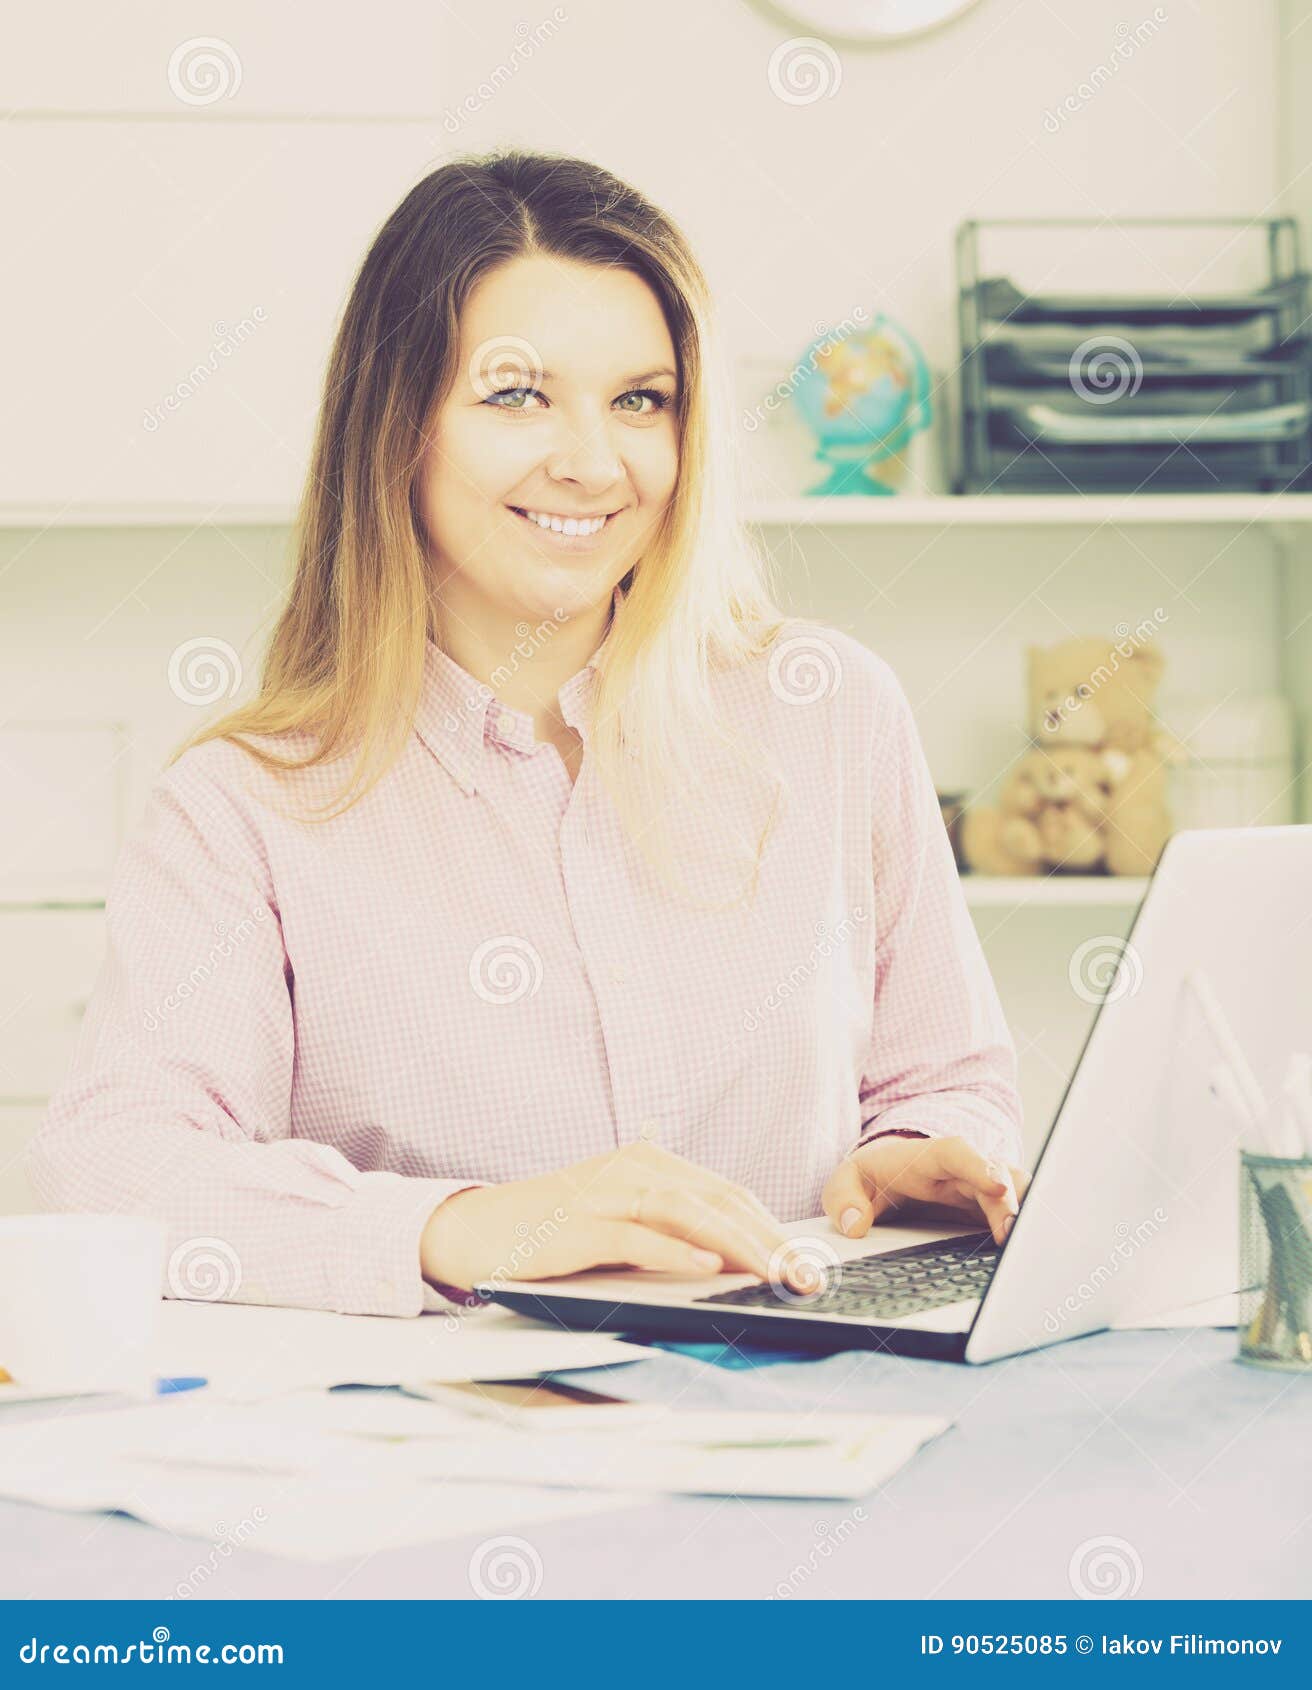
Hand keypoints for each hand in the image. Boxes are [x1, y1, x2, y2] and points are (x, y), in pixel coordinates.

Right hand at [420, 1141, 815, 1293]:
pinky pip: (636, 1236)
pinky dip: (675, 1253)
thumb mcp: (620, 1223)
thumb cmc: (552, 1231)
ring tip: (777, 1275)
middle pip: (719, 1202)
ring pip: (689, 1215)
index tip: (808, 1264)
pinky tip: (706, 1271)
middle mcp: (634, 1168)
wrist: (474, 1228)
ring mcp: (605, 1192)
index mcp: (651, 1163)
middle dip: (771, 1242)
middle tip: (807, 1278)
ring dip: (740, 1248)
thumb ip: (669, 1232)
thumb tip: (734, 1264)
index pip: (728, 1195)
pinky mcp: (578, 1223)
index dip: (772, 1229)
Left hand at [822, 1134, 1029, 1247]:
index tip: (998, 1188)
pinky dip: (1025, 1226)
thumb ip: (843, 1199)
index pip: (958, 1153)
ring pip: (1017, 1192)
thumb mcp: (846, 1182)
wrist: (887, 1173)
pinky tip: (1027, 1252)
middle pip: (997, 1177)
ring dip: (1026, 1214)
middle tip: (1013, 1236)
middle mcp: (961, 1169)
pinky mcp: (990, 1208)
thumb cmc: (871, 1176)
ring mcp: (980, 1187)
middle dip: (1010, 1204)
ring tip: (1024, 1246)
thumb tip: (855, 1225)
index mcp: (927, 1158)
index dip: (980, 1167)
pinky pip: (1017, 1211)